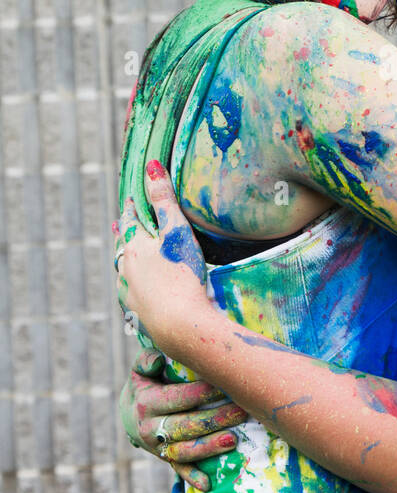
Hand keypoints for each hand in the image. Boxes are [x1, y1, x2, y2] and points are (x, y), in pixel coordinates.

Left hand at [113, 160, 210, 353]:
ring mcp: (130, 295)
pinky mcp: (138, 315)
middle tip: (118, 226)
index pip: (129, 222)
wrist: (181, 326)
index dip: (130, 209)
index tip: (128, 200)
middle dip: (122, 234)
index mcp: (135, 248)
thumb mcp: (177, 232)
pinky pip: (130, 296)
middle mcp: (127, 270)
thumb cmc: (182, 277)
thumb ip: (164, 200)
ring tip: (125, 260)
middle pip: (121, 247)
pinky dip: (132, 287)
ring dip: (125, 263)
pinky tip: (136, 293)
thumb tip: (151, 166)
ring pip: (123, 273)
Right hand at [119, 347, 246, 492]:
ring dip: (209, 447)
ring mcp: (157, 447)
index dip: (201, 393)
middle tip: (240, 411)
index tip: (224, 386)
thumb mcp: (140, 370)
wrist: (128, 416)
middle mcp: (150, 429)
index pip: (177, 398)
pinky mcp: (164, 459)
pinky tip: (208, 483)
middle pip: (185, 425)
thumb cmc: (145, 384)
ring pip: (184, 450)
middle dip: (214, 419)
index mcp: (146, 403)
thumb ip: (147, 360)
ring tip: (233, 439)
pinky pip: (179, 470)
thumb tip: (158, 359)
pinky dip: (192, 477)